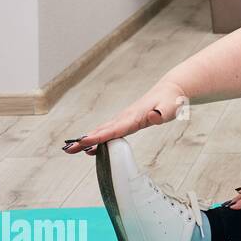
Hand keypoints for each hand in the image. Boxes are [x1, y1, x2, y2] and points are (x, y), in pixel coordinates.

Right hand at [62, 78, 188, 155]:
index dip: (100, 136)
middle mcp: (125, 117)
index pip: (115, 129)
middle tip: (69, 149)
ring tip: (71, 150)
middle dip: (85, 140)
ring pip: (102, 130)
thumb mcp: (170, 108)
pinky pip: (109, 131)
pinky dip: (98, 139)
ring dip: (87, 140)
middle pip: (102, 131)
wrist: (169, 91)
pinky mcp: (125, 121)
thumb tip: (152, 117)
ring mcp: (124, 119)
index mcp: (134, 117)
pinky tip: (91, 148)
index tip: (85, 141)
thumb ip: (161, 114)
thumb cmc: (170, 101)